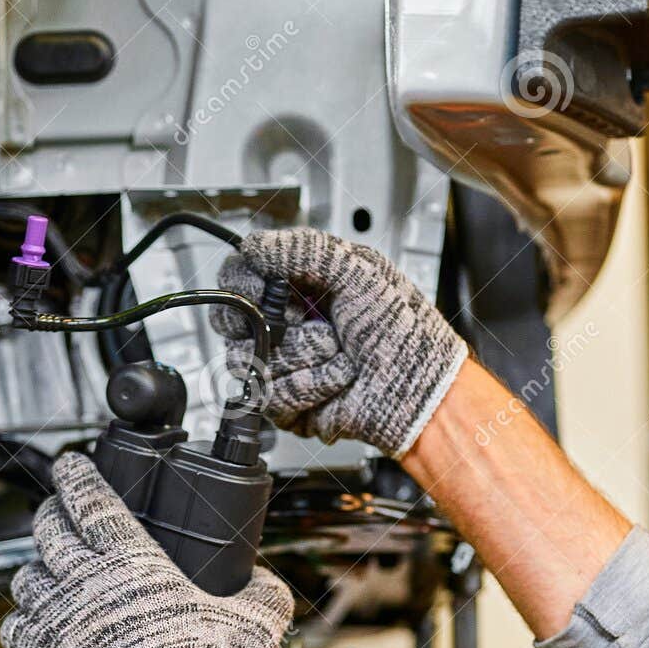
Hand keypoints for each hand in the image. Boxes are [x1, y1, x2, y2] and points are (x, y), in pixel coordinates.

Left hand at [0, 453, 293, 647]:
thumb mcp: (257, 626)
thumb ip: (264, 591)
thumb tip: (266, 580)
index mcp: (133, 562)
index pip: (90, 498)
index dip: (76, 474)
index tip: (70, 464)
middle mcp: (86, 585)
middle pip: (47, 528)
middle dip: (51, 512)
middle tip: (59, 512)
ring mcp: (59, 622)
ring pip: (26, 575)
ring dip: (37, 566)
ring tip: (51, 568)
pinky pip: (14, 626)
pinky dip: (22, 618)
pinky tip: (35, 619)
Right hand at [212, 227, 467, 455]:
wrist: (417, 389)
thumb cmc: (402, 332)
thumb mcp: (360, 271)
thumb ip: (306, 250)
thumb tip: (255, 245)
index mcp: (298, 286)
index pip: (238, 277)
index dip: (244, 283)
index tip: (266, 287)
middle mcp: (284, 324)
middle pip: (232, 321)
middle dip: (277, 324)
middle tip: (313, 321)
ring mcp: (282, 365)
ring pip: (250, 360)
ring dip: (305, 356)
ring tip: (340, 353)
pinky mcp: (285, 402)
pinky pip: (271, 395)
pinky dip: (311, 386)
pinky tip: (338, 381)